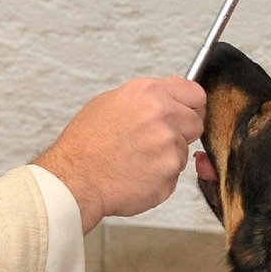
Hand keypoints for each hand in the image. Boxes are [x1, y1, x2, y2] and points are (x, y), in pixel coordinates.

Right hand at [35, 77, 206, 232]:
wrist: (74, 179)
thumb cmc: (85, 145)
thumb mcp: (109, 102)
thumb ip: (146, 97)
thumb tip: (167, 95)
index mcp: (148, 92)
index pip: (195, 94)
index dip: (192, 106)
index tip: (188, 114)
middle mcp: (162, 114)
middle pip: (196, 123)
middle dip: (181, 133)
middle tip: (154, 142)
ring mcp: (169, 144)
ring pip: (184, 151)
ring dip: (168, 157)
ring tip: (137, 160)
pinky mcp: (170, 172)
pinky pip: (175, 175)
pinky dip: (160, 178)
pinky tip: (137, 174)